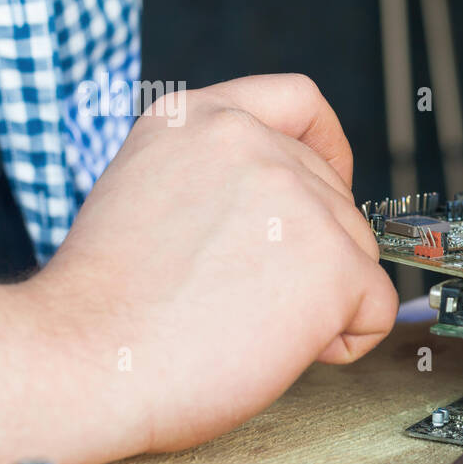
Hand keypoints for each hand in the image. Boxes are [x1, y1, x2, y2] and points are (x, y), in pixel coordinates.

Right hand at [27, 74, 396, 459]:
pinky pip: (377, 306)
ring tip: (247, 323)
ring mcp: (298, 199)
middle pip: (336, 196)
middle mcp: (253, 145)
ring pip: (358, 252)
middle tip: (243, 295)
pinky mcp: (333, 262)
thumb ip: (215, 179)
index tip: (330, 180)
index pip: (299, 101)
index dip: (326, 147)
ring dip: (323, 298)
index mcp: (200, 121)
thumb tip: (272, 211)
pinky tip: (286, 347)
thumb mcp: (146, 191)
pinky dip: (346, 338)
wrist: (86, 361)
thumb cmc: (103, 307)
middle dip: (310, 252)